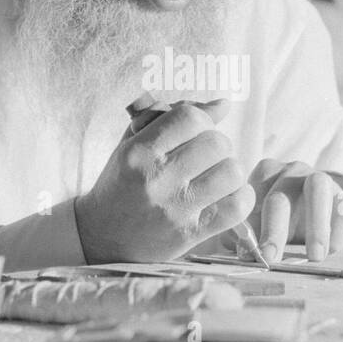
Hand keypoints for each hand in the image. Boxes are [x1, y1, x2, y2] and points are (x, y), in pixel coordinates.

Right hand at [74, 100, 254, 261]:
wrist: (102, 237)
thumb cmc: (121, 183)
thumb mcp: (134, 143)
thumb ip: (173, 117)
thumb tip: (223, 104)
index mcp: (139, 152)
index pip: (190, 118)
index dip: (201, 120)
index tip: (195, 133)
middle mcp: (157, 179)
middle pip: (217, 143)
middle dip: (217, 145)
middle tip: (206, 157)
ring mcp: (176, 209)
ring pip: (232, 172)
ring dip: (229, 171)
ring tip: (215, 176)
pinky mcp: (191, 234)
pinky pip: (237, 206)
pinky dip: (240, 197)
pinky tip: (225, 196)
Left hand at [234, 159, 342, 262]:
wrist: (319, 210)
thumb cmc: (282, 217)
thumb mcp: (260, 223)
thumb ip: (247, 235)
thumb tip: (242, 252)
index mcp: (266, 174)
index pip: (253, 196)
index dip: (248, 226)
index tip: (247, 253)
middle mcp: (292, 171)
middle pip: (281, 196)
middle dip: (274, 230)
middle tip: (270, 258)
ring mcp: (320, 179)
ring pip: (317, 189)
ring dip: (315, 225)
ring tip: (315, 255)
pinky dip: (338, 231)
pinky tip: (332, 248)